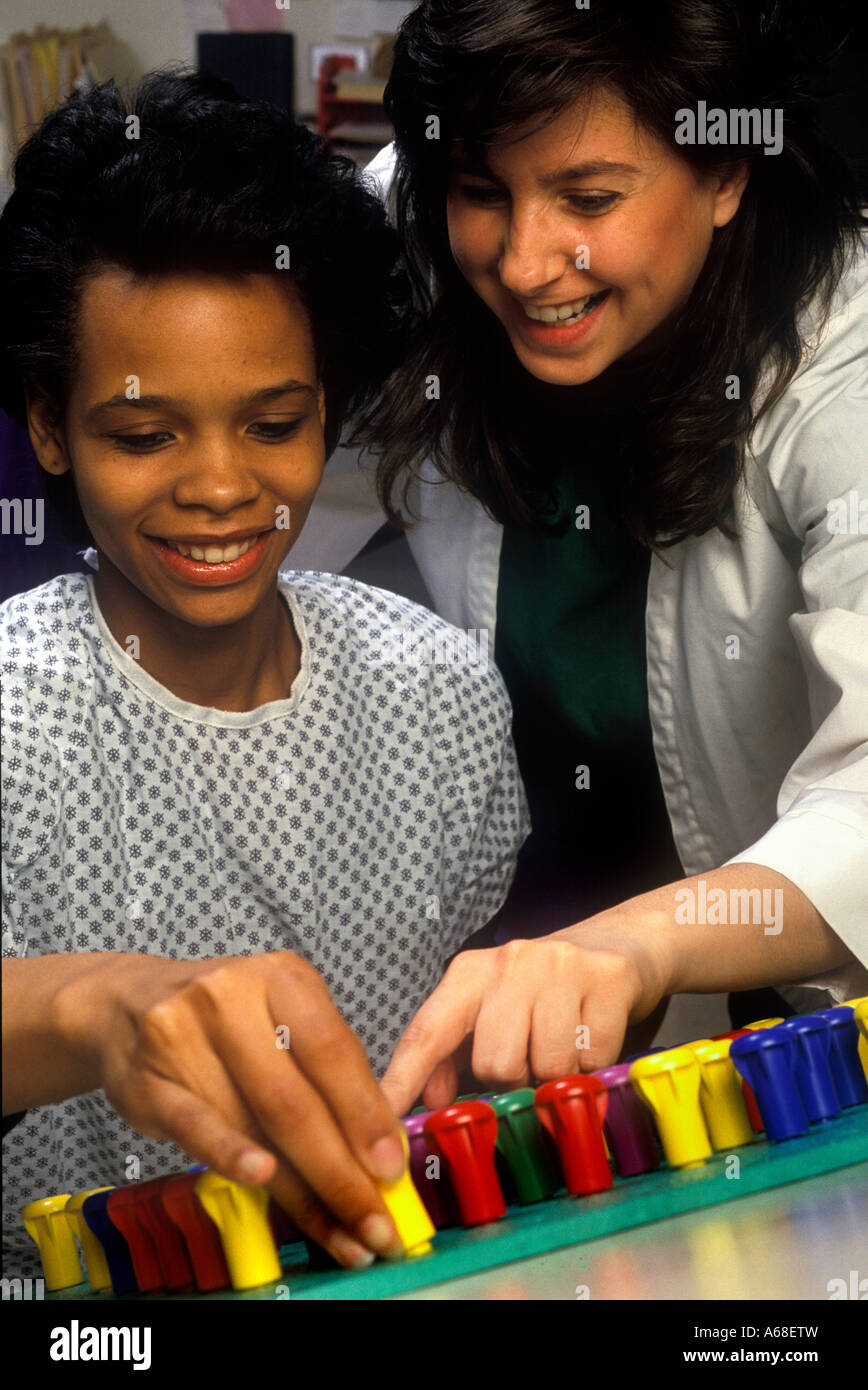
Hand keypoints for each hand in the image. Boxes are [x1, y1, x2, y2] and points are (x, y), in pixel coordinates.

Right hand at [56, 951, 406, 1267]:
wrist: (126, 1003)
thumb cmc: (223, 1019)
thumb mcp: (281, 1016)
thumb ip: (328, 1071)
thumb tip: (381, 1147)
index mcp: (282, 978)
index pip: (335, 1052)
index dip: (366, 1116)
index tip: (392, 1170)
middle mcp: (234, 999)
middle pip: (296, 1098)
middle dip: (342, 1171)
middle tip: (376, 1223)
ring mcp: (185, 1037)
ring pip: (254, 1124)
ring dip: (302, 1191)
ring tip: (341, 1232)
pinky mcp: (149, 1081)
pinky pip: (196, 1126)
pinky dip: (232, 1156)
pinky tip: (263, 1181)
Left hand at [380, 925, 666, 1117]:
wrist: (622, 941)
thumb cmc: (547, 988)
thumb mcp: (494, 1009)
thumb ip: (454, 1052)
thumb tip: (432, 1098)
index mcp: (470, 972)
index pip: (428, 1031)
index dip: (404, 1078)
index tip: (386, 1118)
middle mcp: (510, 961)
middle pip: (494, 1062)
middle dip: (514, 1078)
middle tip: (530, 1058)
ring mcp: (560, 966)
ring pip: (546, 1065)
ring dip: (557, 1073)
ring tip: (563, 1044)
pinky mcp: (607, 978)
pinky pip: (593, 1058)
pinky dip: (594, 1063)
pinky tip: (593, 1035)